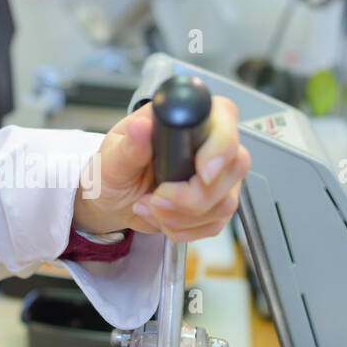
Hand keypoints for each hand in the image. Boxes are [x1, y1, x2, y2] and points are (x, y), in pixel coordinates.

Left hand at [72, 96, 249, 242]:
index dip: (220, 148)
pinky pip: (214, 224)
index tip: (201, 173)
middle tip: (157, 197)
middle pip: (234, 167)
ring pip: (224, 202)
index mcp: (188, 118)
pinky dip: (183, 228)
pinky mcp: (217, 203)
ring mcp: (219, 174)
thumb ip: (130, 144)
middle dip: (193, 196)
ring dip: (181, 216)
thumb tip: (141, 128)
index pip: (225, 119)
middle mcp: (210, 142)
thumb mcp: (114, 156)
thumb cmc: (115, 169)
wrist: (113, 198)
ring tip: (151, 205)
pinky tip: (162, 216)